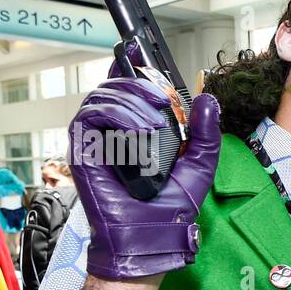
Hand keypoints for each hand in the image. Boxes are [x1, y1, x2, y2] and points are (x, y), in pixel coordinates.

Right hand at [69, 78, 220, 279]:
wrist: (148, 236)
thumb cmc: (168, 209)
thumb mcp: (199, 166)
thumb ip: (206, 134)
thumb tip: (208, 100)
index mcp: (136, 132)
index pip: (128, 89)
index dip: (132, 68)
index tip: (142, 53)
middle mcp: (113, 132)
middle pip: (117, 87)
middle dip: (143, 86)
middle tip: (165, 101)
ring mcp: (96, 139)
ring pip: (103, 96)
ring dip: (133, 102)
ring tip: (156, 124)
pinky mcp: (82, 149)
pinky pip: (91, 115)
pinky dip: (117, 114)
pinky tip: (139, 129)